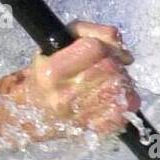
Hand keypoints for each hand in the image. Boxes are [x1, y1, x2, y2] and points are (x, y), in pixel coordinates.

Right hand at [3, 21, 139, 134]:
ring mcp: (83, 115)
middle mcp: (65, 95)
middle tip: (105, 64)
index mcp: (51, 72)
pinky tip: (113, 95)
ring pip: (123, 85)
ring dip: (121, 79)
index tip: (99, 49)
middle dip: (113, 61)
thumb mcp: (54, 45)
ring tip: (107, 80)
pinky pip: (128, 106)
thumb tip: (124, 53)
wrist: (31, 112)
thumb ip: (86, 31)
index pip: (93, 47)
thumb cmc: (44, 75)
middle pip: (111, 66)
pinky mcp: (99, 128)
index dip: (101, 44)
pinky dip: (127, 97)